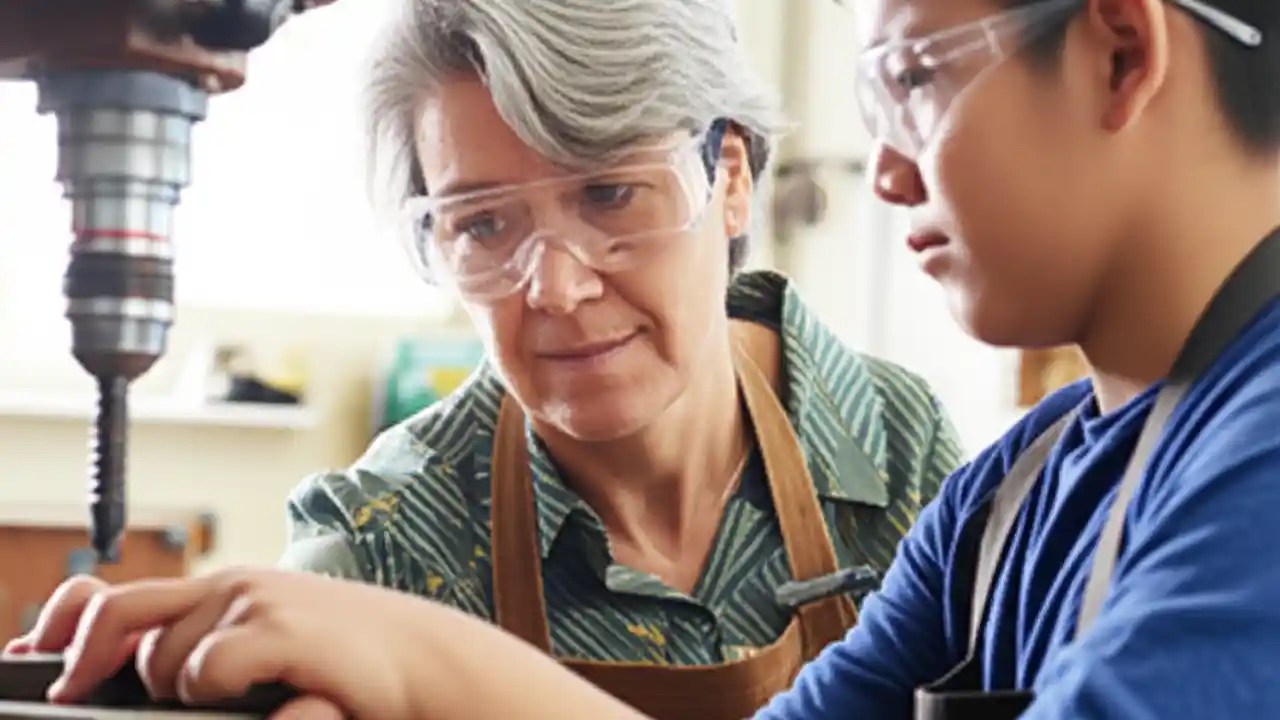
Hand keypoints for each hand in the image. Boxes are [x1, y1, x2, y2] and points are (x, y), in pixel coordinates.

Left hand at [5, 569, 433, 718]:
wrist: (424, 663)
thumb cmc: (348, 663)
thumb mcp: (274, 645)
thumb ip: (216, 647)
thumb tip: (145, 669)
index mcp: (225, 587)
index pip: (120, 597)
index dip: (70, 630)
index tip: (46, 665)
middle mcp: (230, 585)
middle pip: (116, 614)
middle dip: (85, 660)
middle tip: (73, 693)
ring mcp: (252, 603)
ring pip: (163, 661)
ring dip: (185, 688)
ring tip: (247, 690)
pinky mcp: (275, 629)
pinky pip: (208, 671)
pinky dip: (223, 690)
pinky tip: (269, 689)